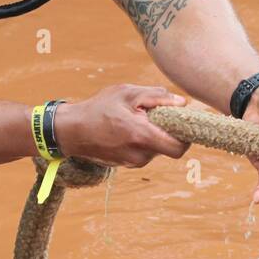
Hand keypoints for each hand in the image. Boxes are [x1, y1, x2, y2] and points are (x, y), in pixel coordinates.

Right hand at [54, 84, 189, 167]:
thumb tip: (183, 102)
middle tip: (159, 114)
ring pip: (157, 149)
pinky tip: (129, 128)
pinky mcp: (127, 164)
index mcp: (142, 136)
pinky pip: (145, 152)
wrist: (72, 130)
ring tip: (137, 118)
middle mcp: (140, 155)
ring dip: (155, 135)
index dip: (186, 135)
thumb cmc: (99, 108)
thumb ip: (157, 97)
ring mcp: (133, 162)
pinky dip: (144, 141)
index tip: (183, 120)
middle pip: (170, 147)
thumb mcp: (127, 93)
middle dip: (170, 132)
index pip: (179, 147)